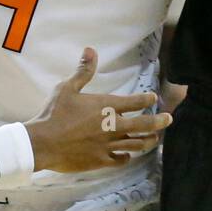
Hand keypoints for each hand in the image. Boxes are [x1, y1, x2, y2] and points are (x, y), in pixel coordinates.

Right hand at [24, 48, 171, 172]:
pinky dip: (127, 157)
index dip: (147, 99)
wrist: (42, 143)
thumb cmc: (54, 113)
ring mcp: (108, 145)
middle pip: (144, 125)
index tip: (154, 99)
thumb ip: (83, 71)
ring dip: (148, 140)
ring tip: (154, 139)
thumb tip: (91, 50)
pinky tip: (127, 155)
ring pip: (136, 144)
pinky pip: (121, 160)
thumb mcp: (67, 88)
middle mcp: (112, 126)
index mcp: (106, 106)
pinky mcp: (101, 161)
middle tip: (168, 119)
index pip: (135, 102)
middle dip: (159, 121)